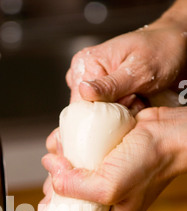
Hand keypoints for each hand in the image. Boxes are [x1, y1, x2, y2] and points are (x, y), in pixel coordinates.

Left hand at [41, 106, 186, 210]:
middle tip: (60, 169)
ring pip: (63, 183)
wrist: (168, 132)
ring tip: (64, 152)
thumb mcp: (109, 186)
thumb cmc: (150, 164)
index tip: (45, 201)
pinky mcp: (98, 171)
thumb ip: (75, 187)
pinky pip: (72, 165)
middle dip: (53, 185)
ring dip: (57, 165)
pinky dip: (64, 152)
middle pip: (61, 207)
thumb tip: (51, 172)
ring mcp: (99, 191)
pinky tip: (67, 143)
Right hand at [67, 19, 186, 104]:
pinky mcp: (104, 95)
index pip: (80, 105)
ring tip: (137, 98)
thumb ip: (111, 85)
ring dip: (121, 114)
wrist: (177, 48)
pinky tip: (135, 101)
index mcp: (86, 63)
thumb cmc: (161, 51)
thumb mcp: (138, 70)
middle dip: (114, 113)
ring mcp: (94, 86)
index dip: (103, 112)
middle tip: (135, 98)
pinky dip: (124, 114)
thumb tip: (83, 91)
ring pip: (101, 116)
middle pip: (89, 113)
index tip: (127, 101)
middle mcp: (85, 74)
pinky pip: (109, 115)